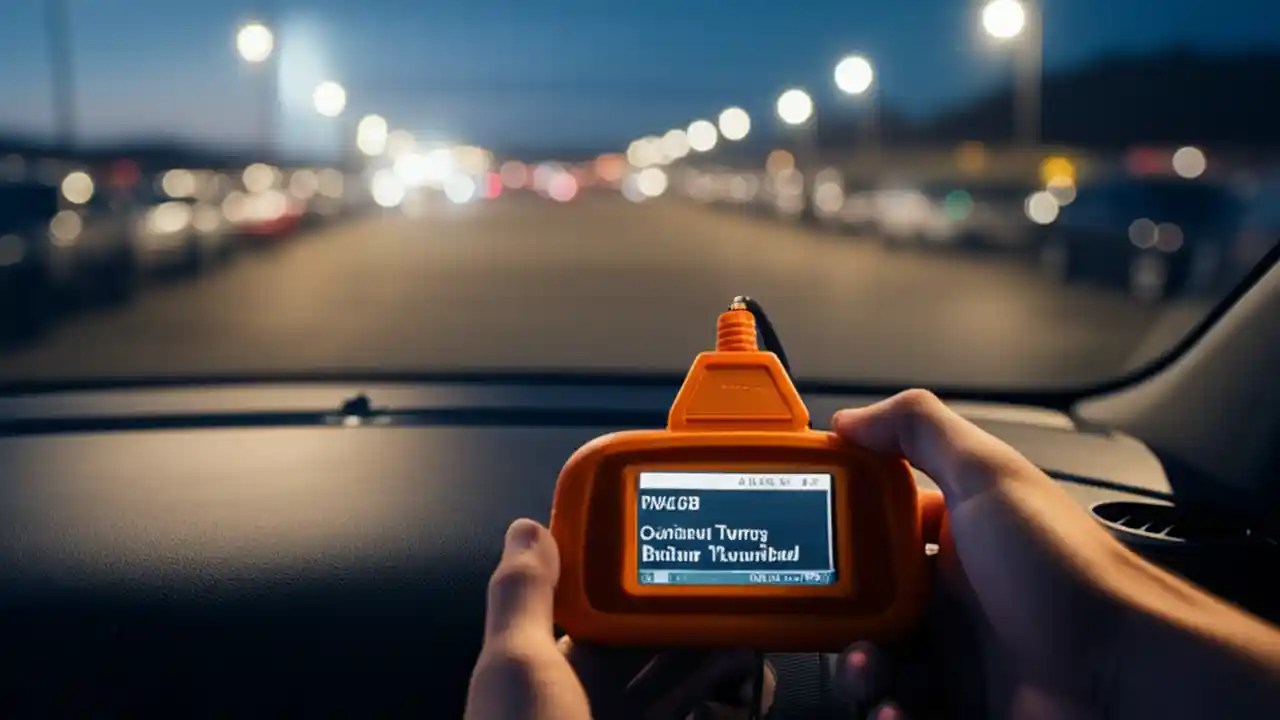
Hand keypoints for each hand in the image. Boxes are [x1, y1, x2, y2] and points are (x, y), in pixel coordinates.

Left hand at [464, 519, 770, 719]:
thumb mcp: (518, 670)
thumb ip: (524, 597)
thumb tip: (528, 527)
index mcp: (544, 676)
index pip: (589, 612)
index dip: (626, 578)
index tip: (671, 543)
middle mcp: (584, 706)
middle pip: (644, 647)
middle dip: (685, 615)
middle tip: (732, 581)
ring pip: (678, 686)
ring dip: (714, 654)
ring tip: (751, 623)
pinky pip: (697, 717)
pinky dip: (725, 697)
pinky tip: (748, 676)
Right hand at [827, 389, 1124, 717]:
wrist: (1124, 670)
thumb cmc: (1067, 573)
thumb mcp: (990, 476)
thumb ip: (922, 430)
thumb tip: (852, 417)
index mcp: (955, 534)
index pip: (875, 524)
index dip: (838, 532)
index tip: (804, 539)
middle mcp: (953, 592)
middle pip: (865, 601)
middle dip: (838, 616)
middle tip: (832, 623)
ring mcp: (960, 653)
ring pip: (878, 661)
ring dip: (858, 672)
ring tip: (868, 674)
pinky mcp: (964, 704)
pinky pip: (905, 709)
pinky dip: (889, 713)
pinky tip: (895, 711)